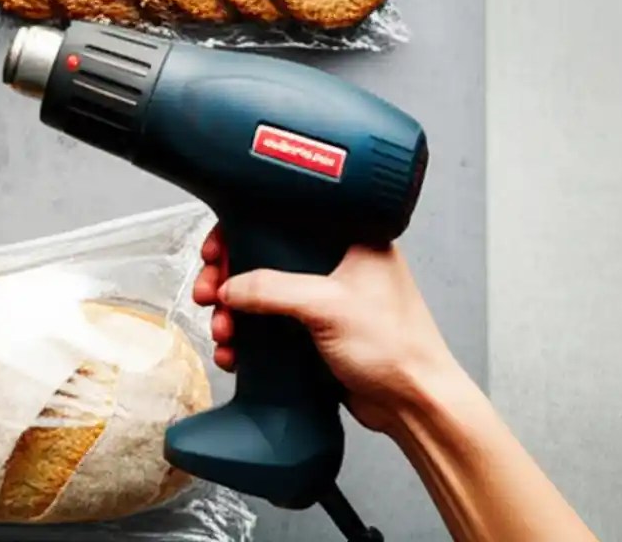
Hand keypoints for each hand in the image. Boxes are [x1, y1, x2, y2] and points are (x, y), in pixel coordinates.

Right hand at [191, 225, 464, 434]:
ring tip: (223, 332)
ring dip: (234, 313)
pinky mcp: (315, 331)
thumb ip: (273, 290)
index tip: (216, 251)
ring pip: (262, 295)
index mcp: (350, 239)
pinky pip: (269, 326)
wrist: (413, 404)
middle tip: (208, 294)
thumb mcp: (328, 306)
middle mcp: (337, 264)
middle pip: (264, 258)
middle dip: (229, 279)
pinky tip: (235, 353)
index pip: (283, 219)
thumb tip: (229, 287)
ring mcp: (324, 299)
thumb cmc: (397, 348)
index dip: (242, 230)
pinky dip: (247, 337)